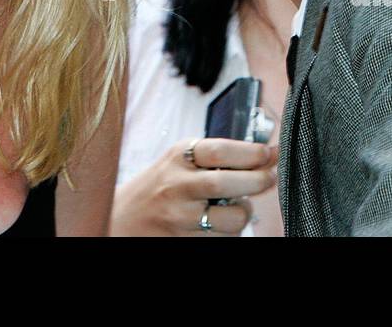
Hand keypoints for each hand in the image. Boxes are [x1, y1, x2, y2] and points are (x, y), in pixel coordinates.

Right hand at [111, 137, 277, 235]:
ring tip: (240, 205)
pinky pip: (221, 239)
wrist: (122, 219)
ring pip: (230, 218)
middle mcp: (177, 186)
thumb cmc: (156, 187)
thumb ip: (214, 156)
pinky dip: (229, 231)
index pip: (221, 150)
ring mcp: (180, 217)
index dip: (252, 152)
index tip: (269, 153)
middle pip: (227, 183)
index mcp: (178, 158)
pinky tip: (222, 222)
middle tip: (269, 177)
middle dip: (257, 180)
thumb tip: (262, 153)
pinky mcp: (185, 240)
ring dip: (245, 212)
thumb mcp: (178, 161)